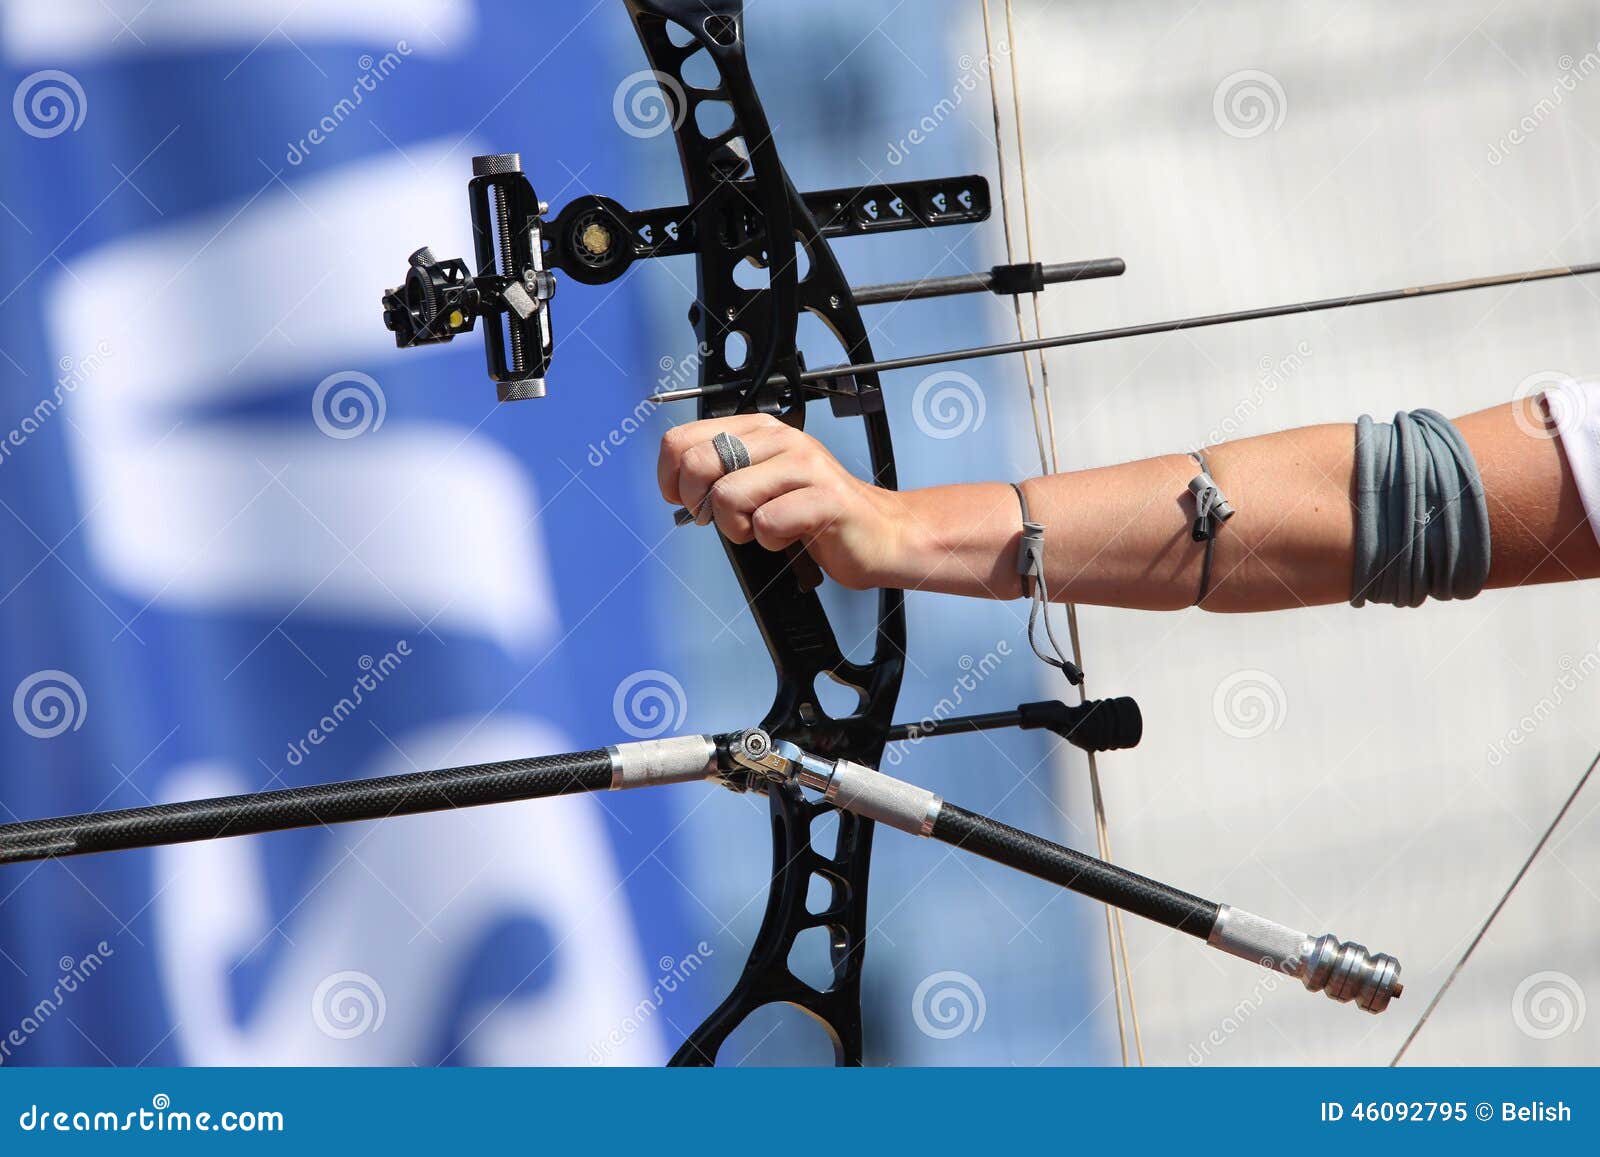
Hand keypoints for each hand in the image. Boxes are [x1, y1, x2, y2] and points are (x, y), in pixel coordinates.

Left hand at [658, 414, 907, 589]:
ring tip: (766, 529)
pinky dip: (771, 542)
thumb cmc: (816, 513)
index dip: (671, 478)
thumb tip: (677, 488)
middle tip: (730, 520)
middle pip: (699, 464)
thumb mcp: (761, 483)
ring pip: (728, 495)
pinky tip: (791, 536)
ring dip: (739, 528)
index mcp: (759, 430)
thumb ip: (723, 475)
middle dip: (701, 505)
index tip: (687, 500)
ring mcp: (805, 465)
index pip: (682, 439)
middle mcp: (780, 439)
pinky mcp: (824, 498)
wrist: (879, 534)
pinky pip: (767, 523)